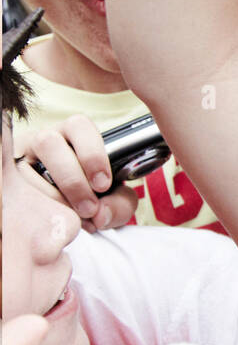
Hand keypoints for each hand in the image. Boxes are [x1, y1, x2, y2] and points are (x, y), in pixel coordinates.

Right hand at [23, 115, 139, 230]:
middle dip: (72, 180)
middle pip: (49, 143)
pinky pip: (14, 187)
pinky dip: (34, 206)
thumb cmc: (91, 199)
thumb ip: (119, 205)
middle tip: (89, 208)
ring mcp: (23, 158)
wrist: (64, 214)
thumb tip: (101, 214)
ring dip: (51, 196)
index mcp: (75, 135)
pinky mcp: (9, 177)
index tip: (103, 185)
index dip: (92, 154)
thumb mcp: (112, 200)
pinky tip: (47, 219)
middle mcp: (46, 140)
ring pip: (27, 166)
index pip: (79, 125)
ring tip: (69, 218)